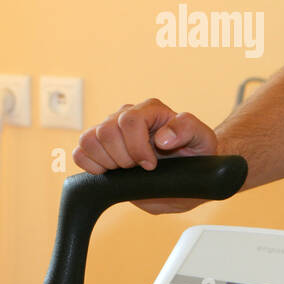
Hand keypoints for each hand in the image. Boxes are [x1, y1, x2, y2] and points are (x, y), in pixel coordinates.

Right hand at [74, 98, 218, 212]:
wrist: (186, 174)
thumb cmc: (195, 154)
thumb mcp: (202, 140)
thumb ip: (187, 129)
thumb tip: (163, 137)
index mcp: (151, 110)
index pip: (129, 121)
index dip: (137, 148)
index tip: (151, 165)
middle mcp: (127, 115)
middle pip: (106, 131)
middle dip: (123, 158)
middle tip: (139, 168)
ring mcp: (110, 130)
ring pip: (88, 140)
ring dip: (107, 162)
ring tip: (126, 170)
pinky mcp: (99, 147)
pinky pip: (80, 153)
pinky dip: (91, 166)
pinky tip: (112, 172)